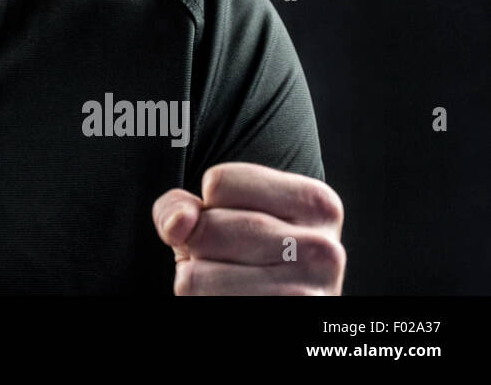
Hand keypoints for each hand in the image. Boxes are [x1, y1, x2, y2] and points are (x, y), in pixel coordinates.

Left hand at [153, 161, 344, 294]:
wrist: (274, 309)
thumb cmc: (243, 261)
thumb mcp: (216, 218)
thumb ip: (181, 206)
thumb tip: (180, 223)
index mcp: (315, 202)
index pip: (219, 182)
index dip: (210, 205)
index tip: (236, 224)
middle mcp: (321, 247)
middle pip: (208, 227)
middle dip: (199, 244)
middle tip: (229, 261)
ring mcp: (304, 294)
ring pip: (197, 273)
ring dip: (197, 278)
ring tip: (230, 283)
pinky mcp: (282, 320)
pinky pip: (201, 300)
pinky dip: (200, 300)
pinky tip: (232, 300)